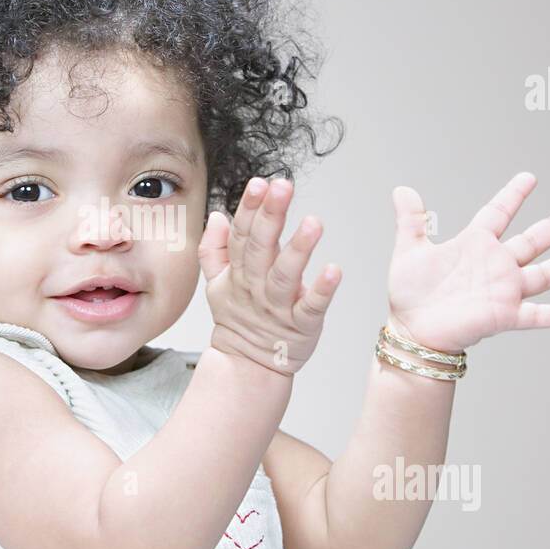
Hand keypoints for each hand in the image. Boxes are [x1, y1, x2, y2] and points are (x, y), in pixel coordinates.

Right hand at [197, 176, 341, 374]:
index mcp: (238, 272)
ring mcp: (278, 306)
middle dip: (271, 215)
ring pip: (285, 275)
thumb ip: (214, 248)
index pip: (242, 234)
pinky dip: (322, 290)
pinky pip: (311, 307)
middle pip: (261, 248)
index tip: (259, 183)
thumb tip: (217, 215)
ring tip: (313, 223)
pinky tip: (335, 271)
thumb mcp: (216, 283)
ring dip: (299, 249)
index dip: (249, 208)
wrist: (247, 365)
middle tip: (282, 187)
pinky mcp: (301, 325)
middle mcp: (256, 286)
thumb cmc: (239, 320)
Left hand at [385, 171, 549, 354]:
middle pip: (530, 241)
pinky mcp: (504, 316)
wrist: (412, 330)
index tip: (529, 178)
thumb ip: (411, 220)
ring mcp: (503, 291)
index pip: (498, 213)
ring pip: (543, 274)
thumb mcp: (409, 251)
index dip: (513, 196)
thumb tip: (402, 189)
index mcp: (473, 245)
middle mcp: (494, 266)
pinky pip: (536, 315)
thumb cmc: (410, 294)